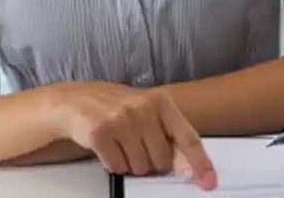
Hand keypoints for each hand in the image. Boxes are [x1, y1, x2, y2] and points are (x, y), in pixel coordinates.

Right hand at [51, 82, 216, 189]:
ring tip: (120, 144)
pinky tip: (107, 148)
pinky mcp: (99, 133)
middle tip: (137, 147)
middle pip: (161, 161)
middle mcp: (143, 108)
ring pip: (139, 167)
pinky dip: (113, 165)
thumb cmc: (116, 108)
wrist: (74, 101)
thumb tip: (189, 168)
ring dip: (131, 164)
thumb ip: (168, 135)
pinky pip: (117, 167)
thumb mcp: (147, 112)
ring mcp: (120, 120)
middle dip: (151, 163)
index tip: (209, 182)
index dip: (199, 162)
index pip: (187, 137)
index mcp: (161, 102)